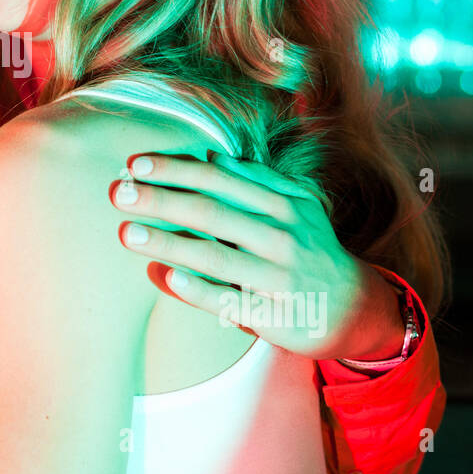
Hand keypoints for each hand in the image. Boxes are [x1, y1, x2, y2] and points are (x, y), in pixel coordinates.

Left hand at [110, 151, 402, 360]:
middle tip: (118, 193)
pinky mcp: (275, 316)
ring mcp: (279, 277)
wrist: (354, 307)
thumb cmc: (309, 250)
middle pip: (212, 212)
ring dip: (167, 242)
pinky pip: (229, 301)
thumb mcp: (296, 208)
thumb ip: (256, 181)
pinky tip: (164, 276)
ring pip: (216, 256)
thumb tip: (211, 157)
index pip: (221, 179)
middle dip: (161, 200)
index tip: (136, 164)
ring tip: (125, 233)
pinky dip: (197, 289)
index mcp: (284, 204)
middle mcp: (283, 236)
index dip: (176, 169)